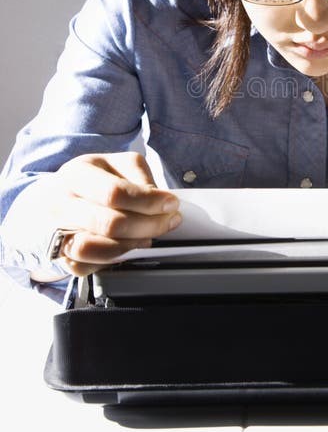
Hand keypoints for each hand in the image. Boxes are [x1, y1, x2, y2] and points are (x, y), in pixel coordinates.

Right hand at [4, 152, 180, 276]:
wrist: (51, 200)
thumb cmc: (91, 182)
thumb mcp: (116, 165)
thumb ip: (140, 177)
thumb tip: (159, 200)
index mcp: (78, 173)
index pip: (115, 193)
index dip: (148, 202)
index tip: (171, 205)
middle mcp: (61, 202)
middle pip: (109, 223)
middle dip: (148, 225)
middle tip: (168, 223)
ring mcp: (56, 231)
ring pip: (94, 248)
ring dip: (131, 246)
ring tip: (148, 238)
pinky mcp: (57, 255)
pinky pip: (85, 266)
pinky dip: (111, 260)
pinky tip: (126, 249)